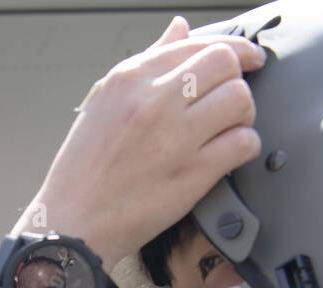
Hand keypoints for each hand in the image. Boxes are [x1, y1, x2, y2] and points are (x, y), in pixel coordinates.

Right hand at [13, 16, 263, 263]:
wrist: (74, 223)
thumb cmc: (84, 170)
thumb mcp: (104, 102)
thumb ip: (148, 63)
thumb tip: (179, 29)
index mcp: (131, 78)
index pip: (198, 43)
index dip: (235, 48)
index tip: (248, 58)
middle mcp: (154, 100)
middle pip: (225, 63)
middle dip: (238, 80)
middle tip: (232, 102)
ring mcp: (175, 137)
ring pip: (240, 100)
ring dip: (243, 114)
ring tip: (228, 131)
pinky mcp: (192, 173)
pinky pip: (243, 143)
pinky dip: (245, 148)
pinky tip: (230, 156)